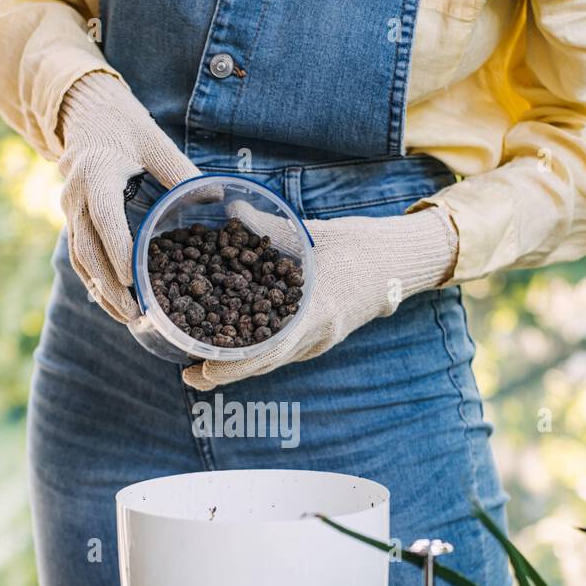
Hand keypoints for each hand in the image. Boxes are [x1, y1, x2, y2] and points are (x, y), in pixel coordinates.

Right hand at [58, 72, 201, 321]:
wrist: (86, 112)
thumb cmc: (126, 127)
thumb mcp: (155, 143)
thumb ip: (181, 171)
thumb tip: (217, 196)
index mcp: (96, 173)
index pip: (104, 217)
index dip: (116, 249)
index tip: (130, 278)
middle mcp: (75, 194)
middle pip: (87, 248)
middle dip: (108, 285)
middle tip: (133, 313)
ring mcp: (69, 209)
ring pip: (80, 258)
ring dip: (100, 290)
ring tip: (126, 317)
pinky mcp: (71, 219)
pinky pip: (79, 255)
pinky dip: (94, 281)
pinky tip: (113, 302)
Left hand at [181, 206, 458, 389]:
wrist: (396, 264)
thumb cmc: (358, 246)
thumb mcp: (314, 232)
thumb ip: (271, 227)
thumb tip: (231, 207)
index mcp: (320, 310)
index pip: (273, 348)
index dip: (238, 364)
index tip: (207, 370)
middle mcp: (318, 334)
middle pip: (266, 364)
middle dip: (227, 374)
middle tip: (189, 377)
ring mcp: (319, 341)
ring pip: (272, 362)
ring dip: (236, 369)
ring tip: (196, 370)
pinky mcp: (317, 339)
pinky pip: (282, 353)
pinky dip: (254, 356)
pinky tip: (228, 351)